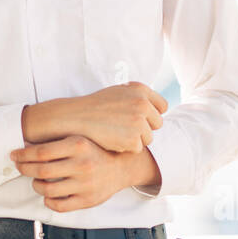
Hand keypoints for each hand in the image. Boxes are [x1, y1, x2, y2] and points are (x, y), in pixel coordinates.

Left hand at [10, 135, 145, 212]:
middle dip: (24, 169)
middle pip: (41, 170)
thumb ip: (56, 143)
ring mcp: (85, 184)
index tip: (15, 155)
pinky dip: (48, 201)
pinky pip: (59, 205)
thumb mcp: (78, 140)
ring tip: (36, 181)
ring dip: (36, 185)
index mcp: (78, 145)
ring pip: (47, 189)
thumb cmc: (95, 152)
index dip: (23, 155)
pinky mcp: (88, 200)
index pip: (40, 151)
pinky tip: (48, 195)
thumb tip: (26, 147)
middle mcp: (82, 164)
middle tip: (20, 167)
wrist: (122, 167)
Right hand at [52, 82, 167, 153]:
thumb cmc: (95, 105)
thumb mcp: (118, 92)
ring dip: (135, 139)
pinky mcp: (133, 139)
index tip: (142, 118)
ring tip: (116, 132)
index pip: (162, 106)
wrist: (75, 117)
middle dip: (145, 128)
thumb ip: (137, 96)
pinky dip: (126, 148)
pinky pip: (137, 149)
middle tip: (125, 128)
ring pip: (148, 138)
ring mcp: (139, 122)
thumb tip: (157, 106)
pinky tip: (112, 140)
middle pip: (157, 124)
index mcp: (141, 90)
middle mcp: (143, 104)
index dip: (152, 114)